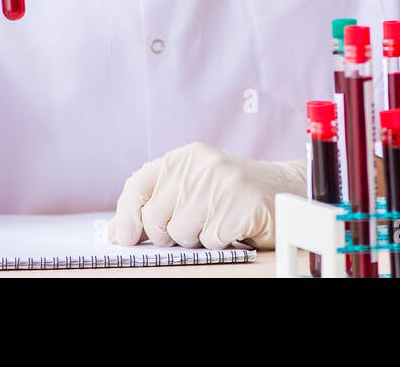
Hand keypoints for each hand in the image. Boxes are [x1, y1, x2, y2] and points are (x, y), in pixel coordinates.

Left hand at [107, 142, 306, 249]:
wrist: (285, 191)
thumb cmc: (232, 195)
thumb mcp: (190, 192)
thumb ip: (154, 206)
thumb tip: (115, 232)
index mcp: (184, 158)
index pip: (138, 185)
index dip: (126, 215)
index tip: (125, 237)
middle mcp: (200, 165)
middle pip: (156, 219)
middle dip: (171, 233)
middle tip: (196, 224)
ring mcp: (221, 183)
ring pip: (182, 233)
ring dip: (200, 237)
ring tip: (219, 221)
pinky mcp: (239, 205)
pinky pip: (211, 241)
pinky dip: (222, 241)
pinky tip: (235, 226)